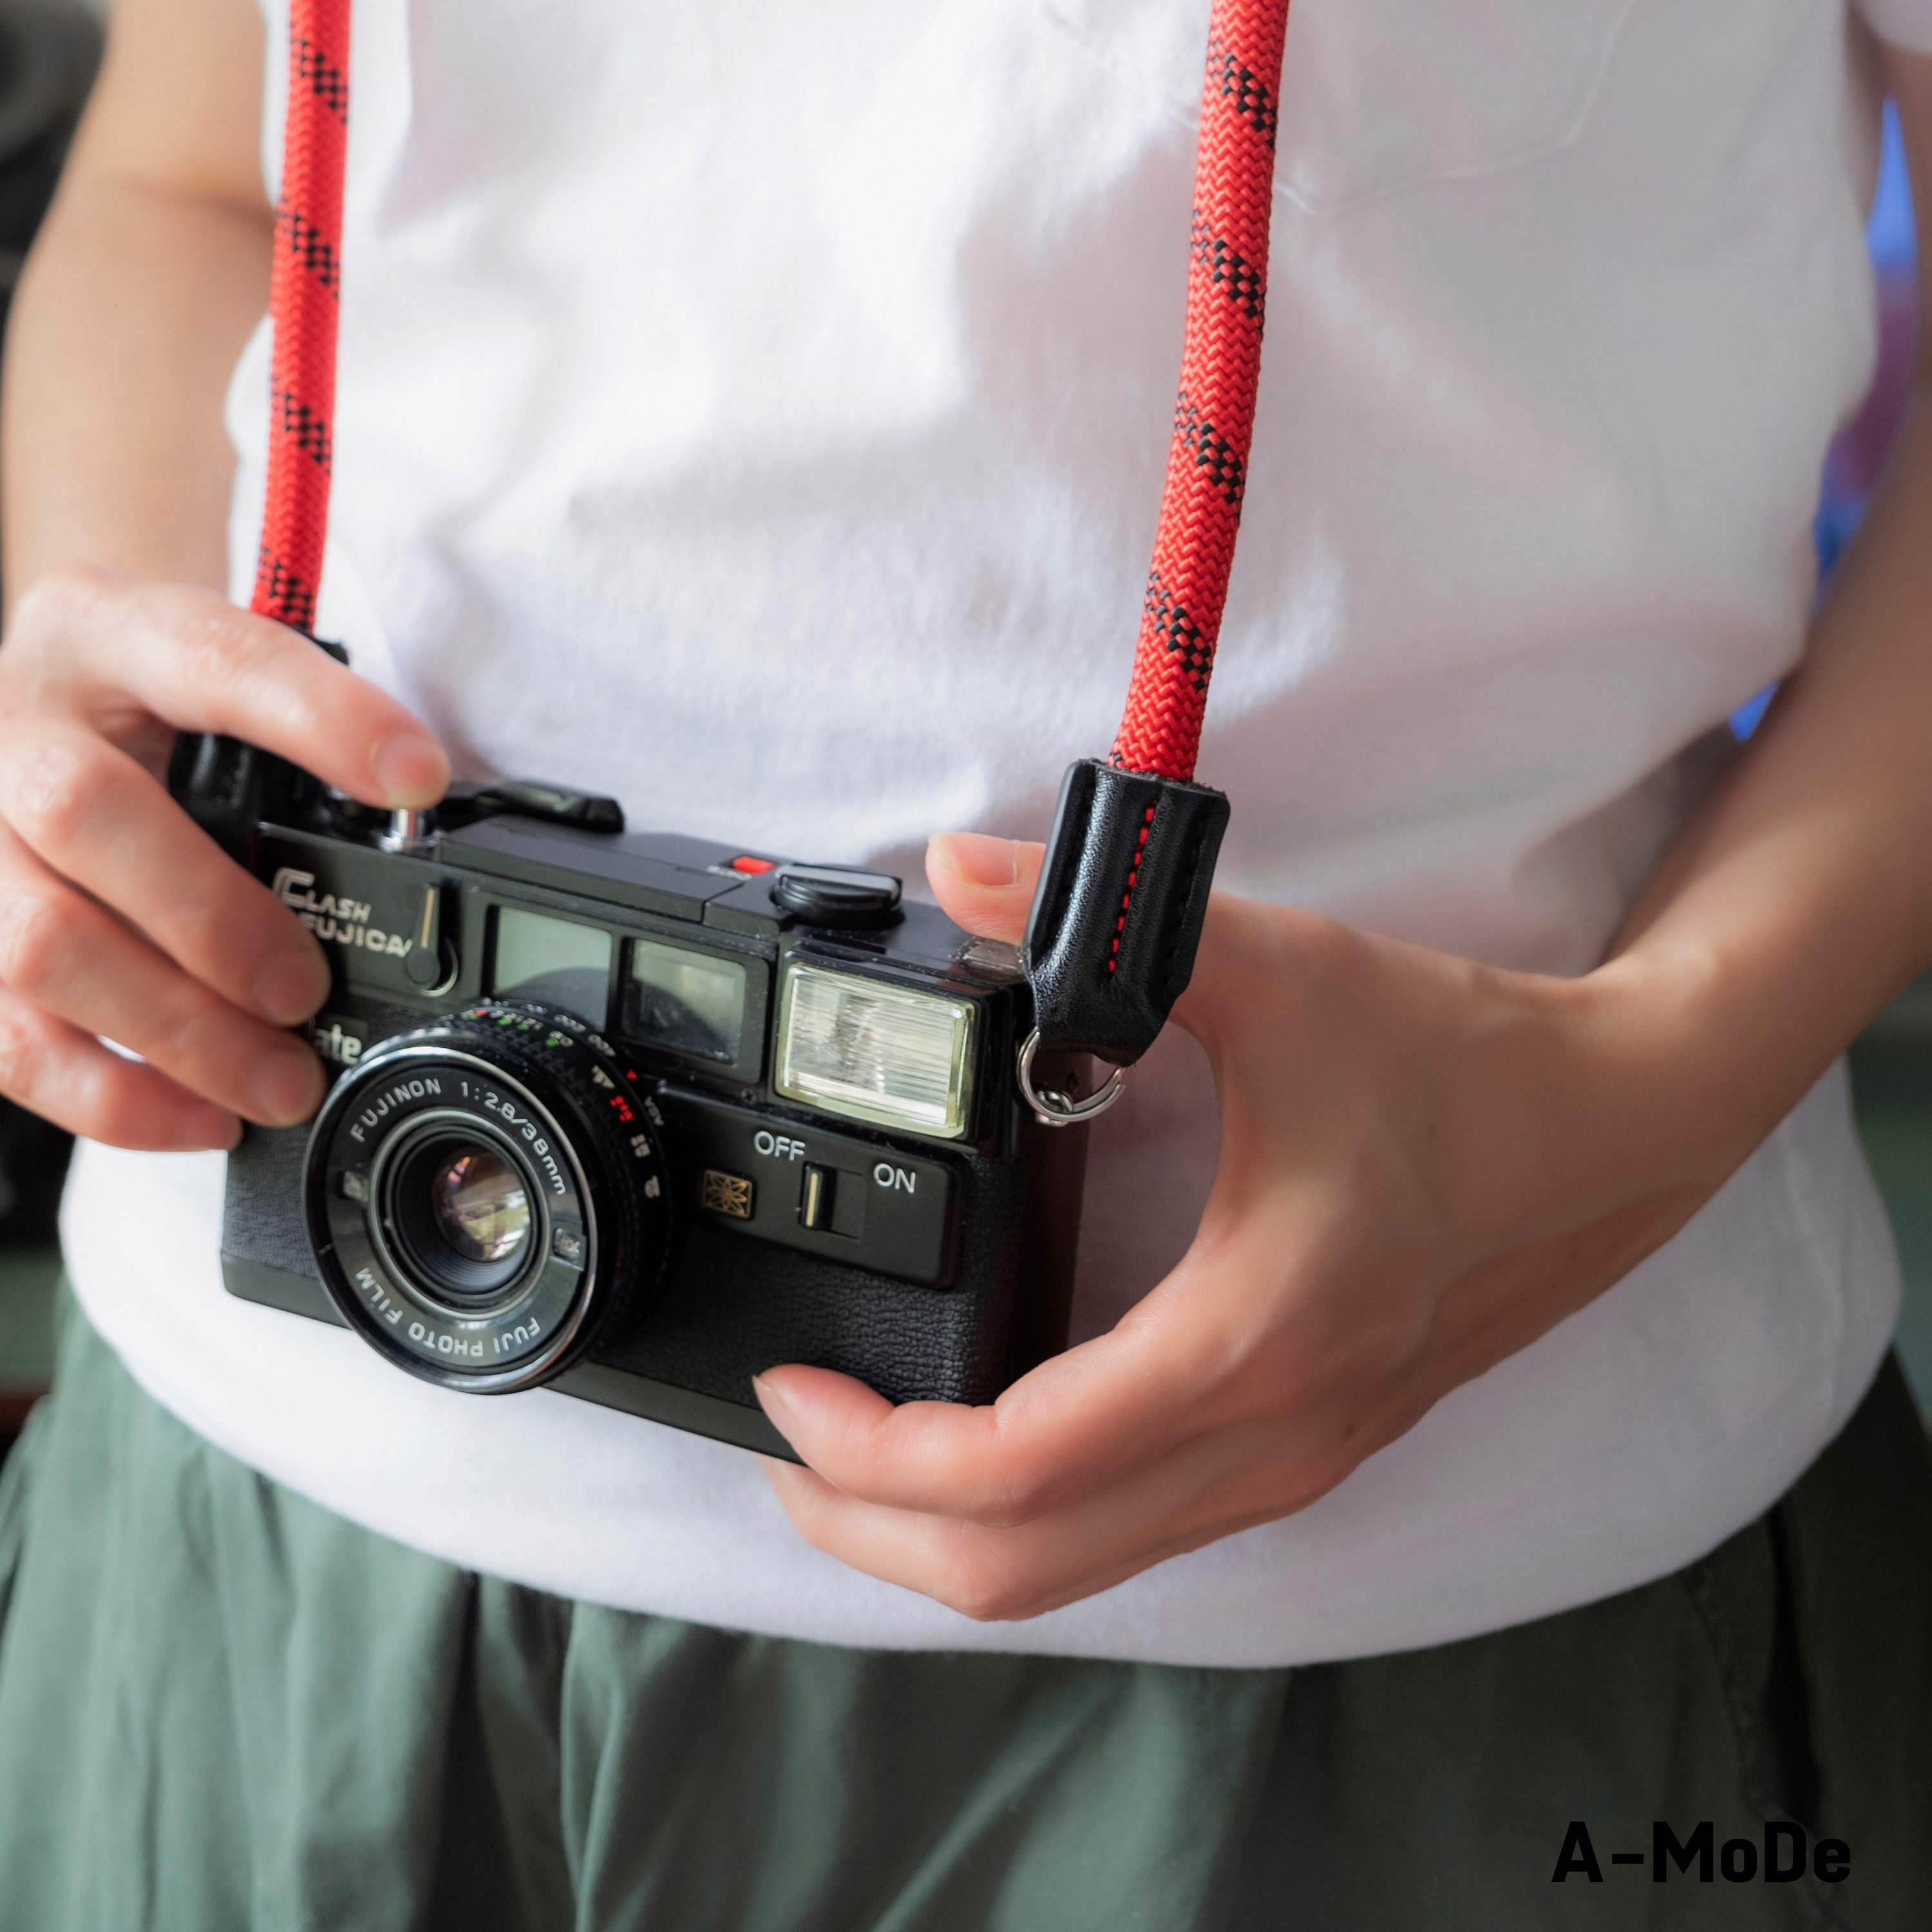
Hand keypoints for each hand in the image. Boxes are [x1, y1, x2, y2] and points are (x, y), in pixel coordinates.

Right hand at [0, 565, 447, 1148]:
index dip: (320, 715)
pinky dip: (113, 1097)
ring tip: (276, 1080)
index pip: (214, 654)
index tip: (419, 778)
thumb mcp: (212, 683)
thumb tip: (414, 827)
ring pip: (39, 944)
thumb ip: (294, 741)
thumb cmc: (146, 710)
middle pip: (84, 814)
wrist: (44, 709)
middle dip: (215, 923)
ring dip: (175, 1031)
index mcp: (104, 634)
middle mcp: (10, 728)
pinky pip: (9, 1038)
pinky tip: (199, 1115)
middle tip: (306, 992)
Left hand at [753, 830, 1731, 1619]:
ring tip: (858, 1457)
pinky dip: (1031, 1520)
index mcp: (1250, 1335)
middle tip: (786, 1446)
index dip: (875, 1451)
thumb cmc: (1455, 1061)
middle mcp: (1269, 1435)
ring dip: (944, 1541)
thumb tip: (962, 872)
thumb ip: (1105, 922)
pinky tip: (986, 1441)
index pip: (1018, 1467)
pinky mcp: (1303, 1451)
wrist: (1610, 1128)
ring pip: (1079, 1574)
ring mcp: (1291, 1463)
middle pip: (1024, 1571)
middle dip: (873, 1532)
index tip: (794, 1386)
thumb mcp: (1273, 968)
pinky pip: (1133, 1535)